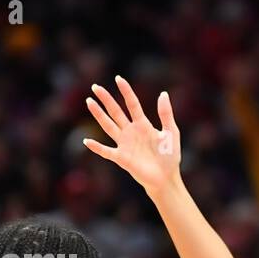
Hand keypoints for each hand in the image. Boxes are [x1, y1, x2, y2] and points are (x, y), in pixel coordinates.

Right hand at [83, 76, 181, 195]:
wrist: (166, 178)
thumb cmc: (170, 157)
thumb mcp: (171, 132)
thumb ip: (166, 114)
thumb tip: (163, 93)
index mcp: (143, 125)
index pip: (132, 104)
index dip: (126, 91)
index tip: (118, 78)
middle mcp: (131, 132)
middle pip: (116, 112)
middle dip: (106, 99)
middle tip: (96, 87)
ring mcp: (125, 144)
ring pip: (108, 126)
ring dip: (98, 115)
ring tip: (89, 102)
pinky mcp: (122, 158)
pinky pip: (106, 151)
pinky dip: (97, 147)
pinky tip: (87, 141)